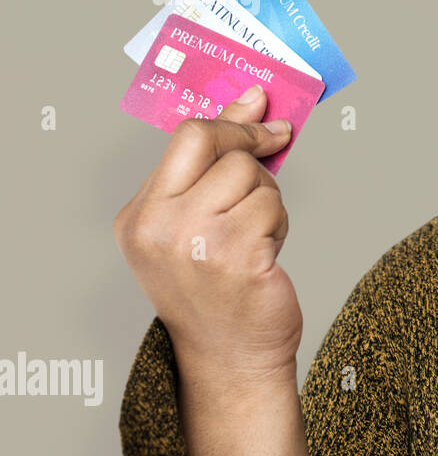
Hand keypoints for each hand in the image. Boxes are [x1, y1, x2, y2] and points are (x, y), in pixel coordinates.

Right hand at [113, 84, 303, 386]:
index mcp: (140, 215)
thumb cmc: (218, 289)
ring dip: (268, 199)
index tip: (263, 111)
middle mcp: (159, 227)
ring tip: (256, 235)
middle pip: (219, 145)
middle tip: (276, 145)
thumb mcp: (196, 223)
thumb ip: (214, 164)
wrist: (231, 356)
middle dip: (253, 145)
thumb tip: (251, 99)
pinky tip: (266, 253)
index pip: (186, 136)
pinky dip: (279, 224)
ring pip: (252, 176)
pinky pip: (272, 207)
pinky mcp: (237, 257)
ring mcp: (196, 242)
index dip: (232, 119)